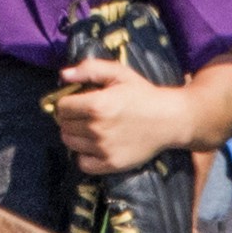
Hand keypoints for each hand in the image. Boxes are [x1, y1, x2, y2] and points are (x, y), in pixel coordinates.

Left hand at [43, 51, 192, 173]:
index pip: (62, 107)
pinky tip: (94, 146)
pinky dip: (84, 155)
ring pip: (70, 143)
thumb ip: (89, 69)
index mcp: (96, 105)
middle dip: (70, 118)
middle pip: (64, 126)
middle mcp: (97, 129)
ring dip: (75, 135)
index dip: (67, 102)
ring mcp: (103, 149)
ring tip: (89, 129)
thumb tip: (63, 75)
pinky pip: (83, 163)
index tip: (76, 102)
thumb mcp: (119, 73)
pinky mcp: (111, 164)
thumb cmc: (143, 94)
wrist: (169, 119)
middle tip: (84, 115)